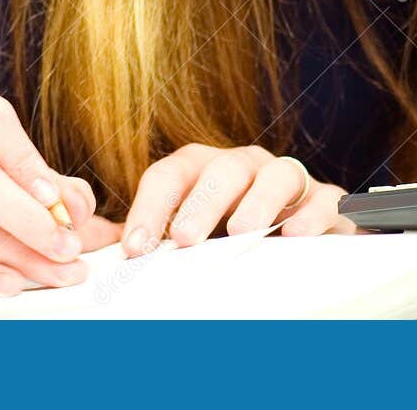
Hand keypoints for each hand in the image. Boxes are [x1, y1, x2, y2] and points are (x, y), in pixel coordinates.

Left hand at [121, 144, 353, 255]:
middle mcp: (242, 167)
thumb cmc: (227, 233)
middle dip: (199, 204)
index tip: (134, 249)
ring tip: (242, 231)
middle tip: (183, 239)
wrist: (295, 237)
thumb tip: (93, 248)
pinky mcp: (323, 200)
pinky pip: (321, 199)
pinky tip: (296, 234)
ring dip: (257, 201)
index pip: (168, 176)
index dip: (148, 209)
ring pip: (275, 173)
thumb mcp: (183, 232)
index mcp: (201, 171)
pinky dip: (310, 214)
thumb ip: (142, 237)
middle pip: (220, 170)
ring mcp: (285, 179)